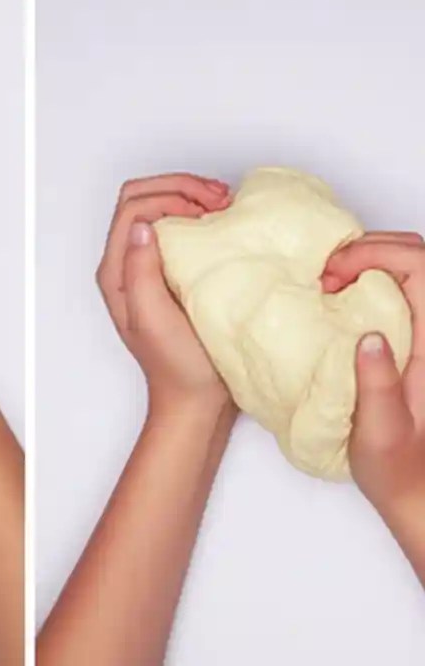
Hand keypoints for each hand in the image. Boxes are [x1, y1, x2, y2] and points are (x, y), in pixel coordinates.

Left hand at [96, 174, 234, 414]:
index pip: (132, 208)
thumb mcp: (153, 319)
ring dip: (191, 196)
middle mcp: (128, 264)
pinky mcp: (173, 272)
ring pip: (161, 208)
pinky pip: (180, 228)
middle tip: (220, 198)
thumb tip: (142, 227)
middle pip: (142, 199)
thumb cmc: (176, 366)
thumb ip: (141, 273)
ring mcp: (150, 267)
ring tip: (224, 204)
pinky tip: (223, 222)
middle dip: (180, 187)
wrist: (195, 399)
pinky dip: (201, 215)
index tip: (206, 210)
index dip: (169, 196)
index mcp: (116, 272)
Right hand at [322, 233, 424, 517]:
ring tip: (332, 282)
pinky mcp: (419, 340)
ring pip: (414, 267)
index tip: (331, 276)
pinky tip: (346, 296)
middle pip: (419, 256)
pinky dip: (375, 276)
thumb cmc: (399, 468)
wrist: (422, 492)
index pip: (419, 269)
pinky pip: (406, 287)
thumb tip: (369, 337)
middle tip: (326, 276)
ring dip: (372, 259)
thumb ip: (378, 384)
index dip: (373, 255)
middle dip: (369, 248)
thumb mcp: (381, 433)